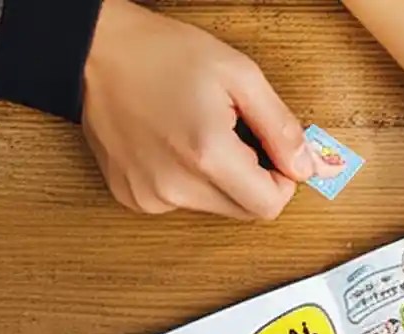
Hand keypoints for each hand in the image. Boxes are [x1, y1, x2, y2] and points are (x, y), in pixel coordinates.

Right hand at [81, 0, 313, 219]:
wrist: (97, 50)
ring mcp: (149, 195)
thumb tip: (305, 167)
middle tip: (237, 137)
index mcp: (206, 154)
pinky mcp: (133, 197)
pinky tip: (174, 145)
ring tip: (200, 134)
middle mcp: (175, 185)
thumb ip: (280, 128)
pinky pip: (182, 203)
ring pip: (215, 208)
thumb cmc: (163, 53)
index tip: (272, 153)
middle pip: (244, 212)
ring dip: (221, 180)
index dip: (282, 181)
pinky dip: (189, 181)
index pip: (269, 206)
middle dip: (253, 180)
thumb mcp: (240, 76)